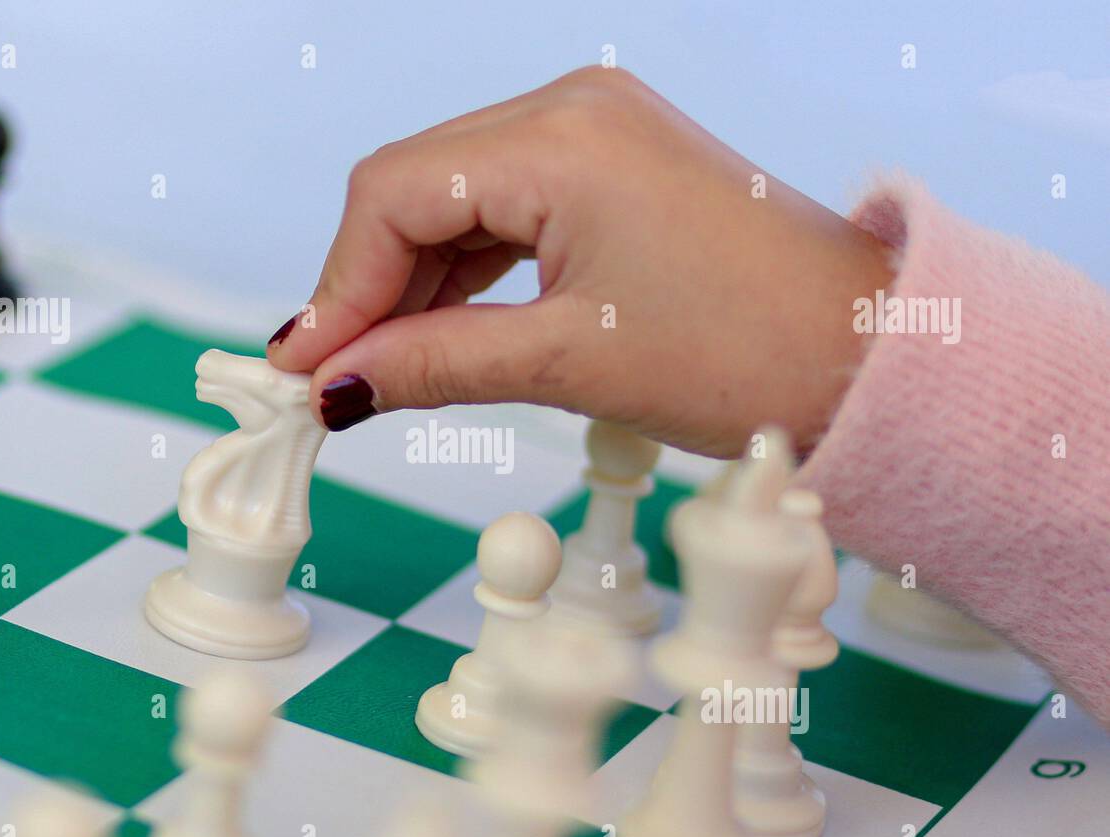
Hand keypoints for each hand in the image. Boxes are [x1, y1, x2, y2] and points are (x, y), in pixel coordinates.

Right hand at [268, 66, 891, 457]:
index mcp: (560, 139)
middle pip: (414, 189)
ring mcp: (595, 133)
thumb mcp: (569, 363)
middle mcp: (571, 111)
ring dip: (413, 286)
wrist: (867, 349)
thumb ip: (435, 363)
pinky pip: (506, 211)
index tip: (307, 372)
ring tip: (382, 370)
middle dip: (368, 288)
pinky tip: (442, 332)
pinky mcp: (613, 168)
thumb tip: (337, 385)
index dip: (337, 288)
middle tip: (334, 381)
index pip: (393, 196)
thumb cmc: (747, 350)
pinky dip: (466, 275)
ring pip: (455, 201)